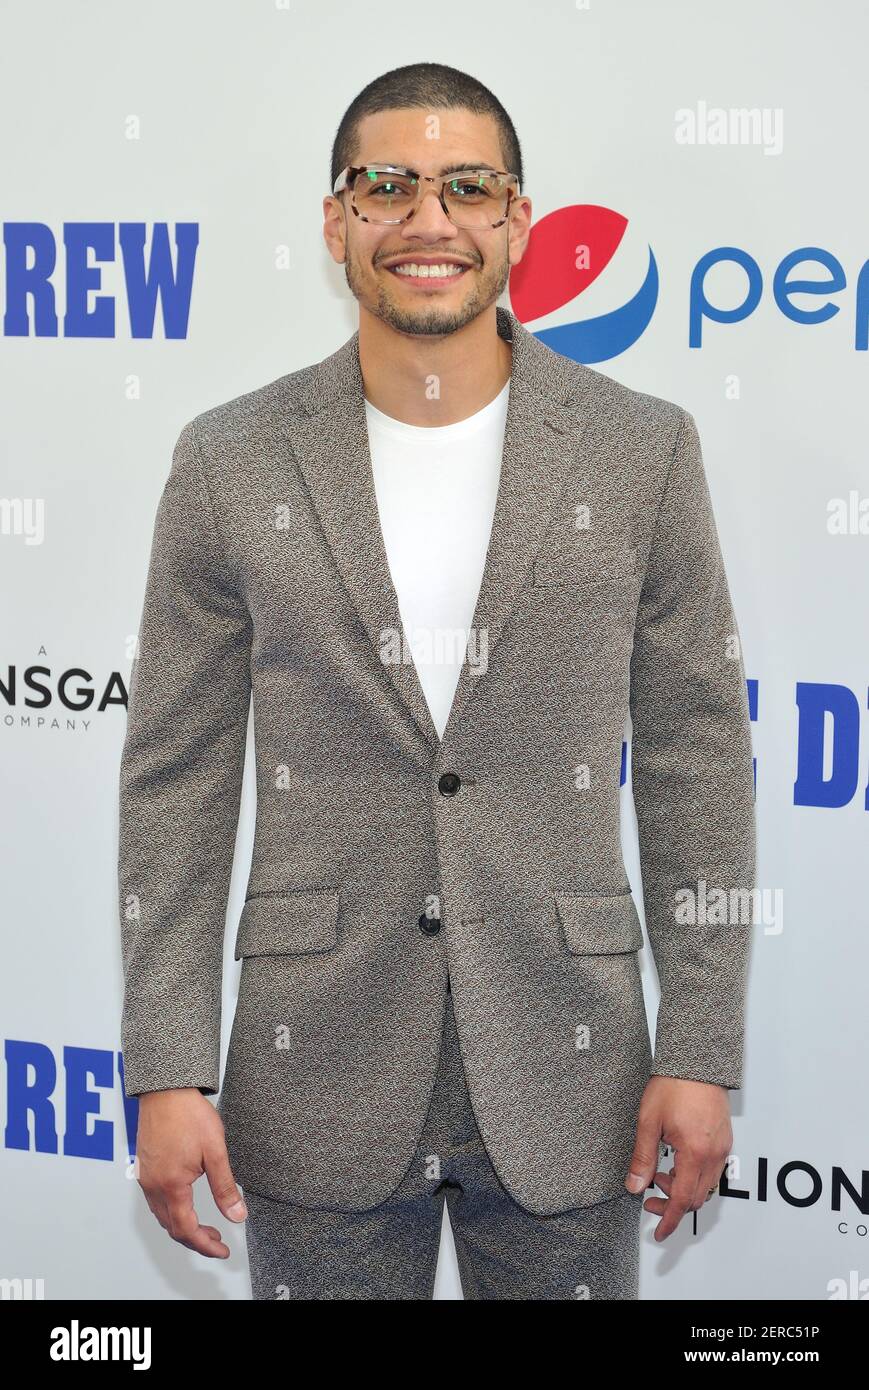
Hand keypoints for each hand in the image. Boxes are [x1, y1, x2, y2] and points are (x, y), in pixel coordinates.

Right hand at [133, 1088, 246, 1257]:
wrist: (165, 1089)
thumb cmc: (188, 1114)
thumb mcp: (215, 1151)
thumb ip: (225, 1187)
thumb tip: (237, 1215)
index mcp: (171, 1185)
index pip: (186, 1229)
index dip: (205, 1245)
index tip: (222, 1249)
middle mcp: (153, 1185)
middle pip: (172, 1227)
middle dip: (195, 1239)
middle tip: (217, 1240)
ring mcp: (146, 1176)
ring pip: (162, 1215)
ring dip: (183, 1226)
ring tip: (205, 1225)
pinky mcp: (144, 1166)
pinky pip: (155, 1200)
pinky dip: (172, 1211)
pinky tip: (185, 1203)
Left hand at [624, 1074, 731, 1240]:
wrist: (696, 1060)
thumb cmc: (673, 1085)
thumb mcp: (648, 1122)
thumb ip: (643, 1158)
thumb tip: (635, 1186)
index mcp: (695, 1153)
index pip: (684, 1200)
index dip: (670, 1219)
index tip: (659, 1232)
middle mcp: (714, 1154)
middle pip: (697, 1198)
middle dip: (673, 1204)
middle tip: (650, 1196)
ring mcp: (722, 1147)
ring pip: (706, 1185)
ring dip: (684, 1189)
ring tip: (661, 1173)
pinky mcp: (723, 1139)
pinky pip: (712, 1170)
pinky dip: (694, 1175)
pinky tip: (675, 1160)